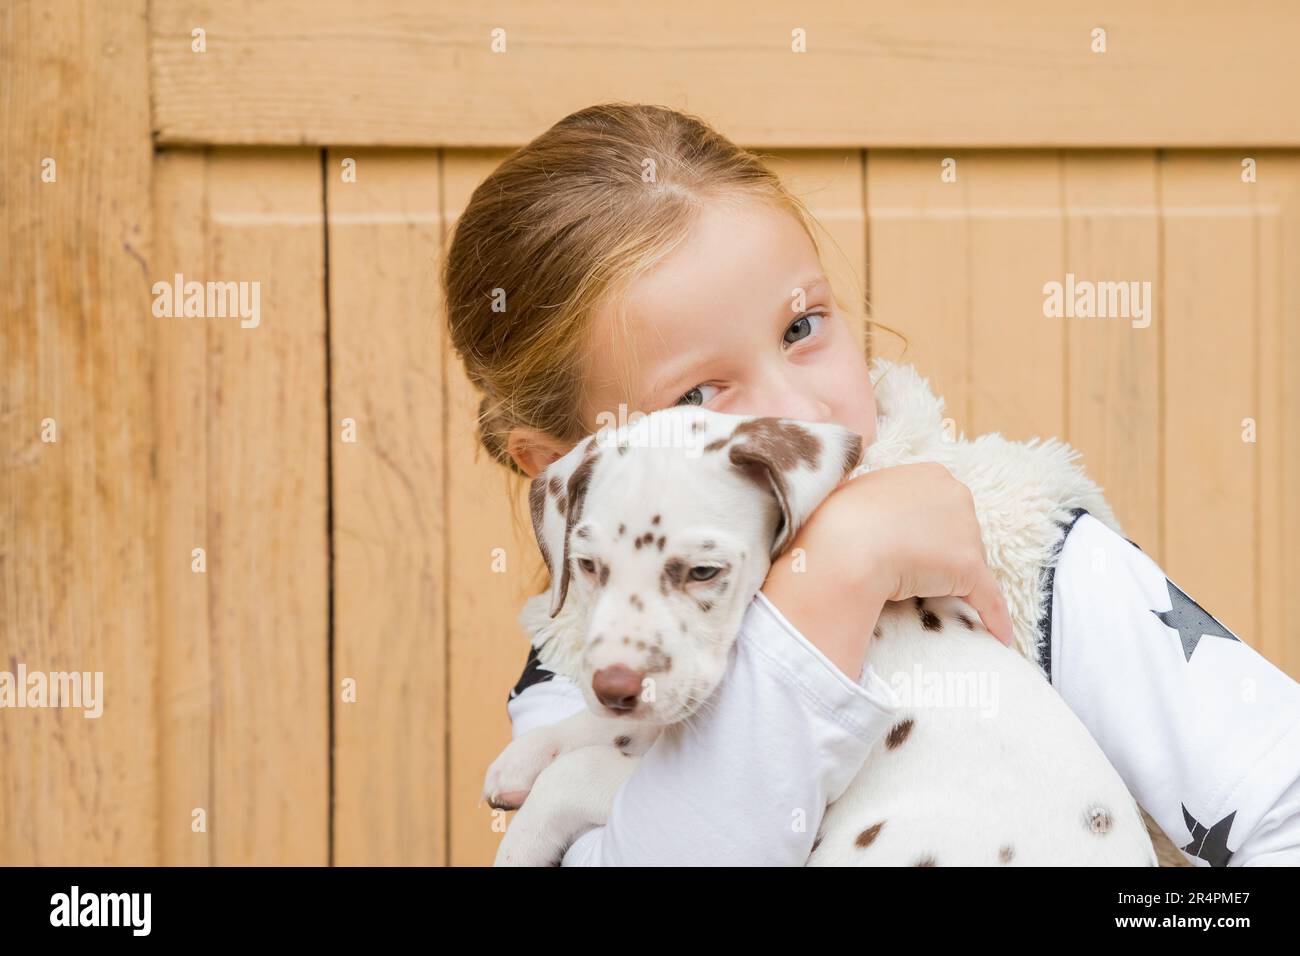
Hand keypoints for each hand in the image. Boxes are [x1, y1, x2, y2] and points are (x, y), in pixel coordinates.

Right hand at [807, 462, 1014, 644]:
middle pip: (961, 533)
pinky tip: (1000, 636)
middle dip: (942, 554)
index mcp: (931, 475)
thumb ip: (881, 502)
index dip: (927, 530)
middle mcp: (956, 495)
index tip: (909, 545)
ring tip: (921, 597)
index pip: (942, 507)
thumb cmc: (841, 519)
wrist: (845, 544)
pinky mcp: (969, 568)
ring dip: (951, 581)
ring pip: (969, 564)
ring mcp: (966, 531)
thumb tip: (874, 516)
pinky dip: (994, 617)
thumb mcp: (860, 494)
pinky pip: (988, 597)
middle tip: (910, 571)